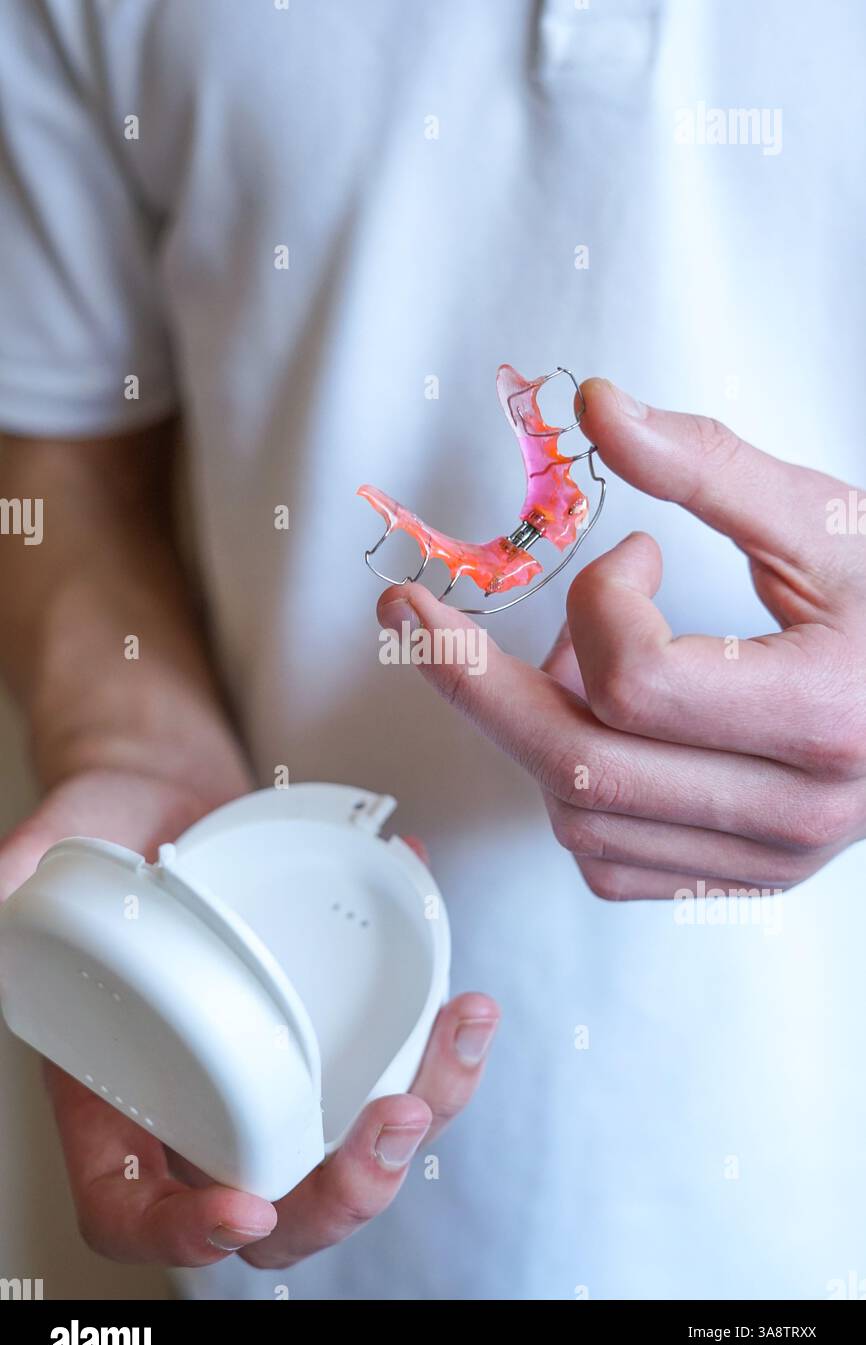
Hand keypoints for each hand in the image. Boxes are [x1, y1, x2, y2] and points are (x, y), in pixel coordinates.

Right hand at [0, 768, 497, 1265]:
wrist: (172, 800)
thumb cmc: (109, 838)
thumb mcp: (60, 857)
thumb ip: (28, 875)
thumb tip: (4, 885)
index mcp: (120, 1098)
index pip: (135, 1206)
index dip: (181, 1232)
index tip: (239, 1211)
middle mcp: (207, 1105)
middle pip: (279, 1202)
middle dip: (346, 1190)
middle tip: (393, 1122)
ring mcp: (280, 1073)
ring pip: (357, 1145)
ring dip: (426, 1111)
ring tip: (457, 1034)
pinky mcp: (338, 1032)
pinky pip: (397, 1067)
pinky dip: (440, 1045)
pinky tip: (462, 994)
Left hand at [376, 378, 865, 900]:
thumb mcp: (827, 520)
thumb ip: (710, 464)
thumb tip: (598, 408)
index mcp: (826, 715)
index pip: (639, 683)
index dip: (600, 602)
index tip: (633, 557)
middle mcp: (795, 812)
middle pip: (579, 766)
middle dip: (474, 682)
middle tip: (412, 618)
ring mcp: (767, 860)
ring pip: (582, 819)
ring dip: (536, 730)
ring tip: (568, 660)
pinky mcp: (743, 880)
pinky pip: (609, 862)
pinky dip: (571, 791)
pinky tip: (595, 725)